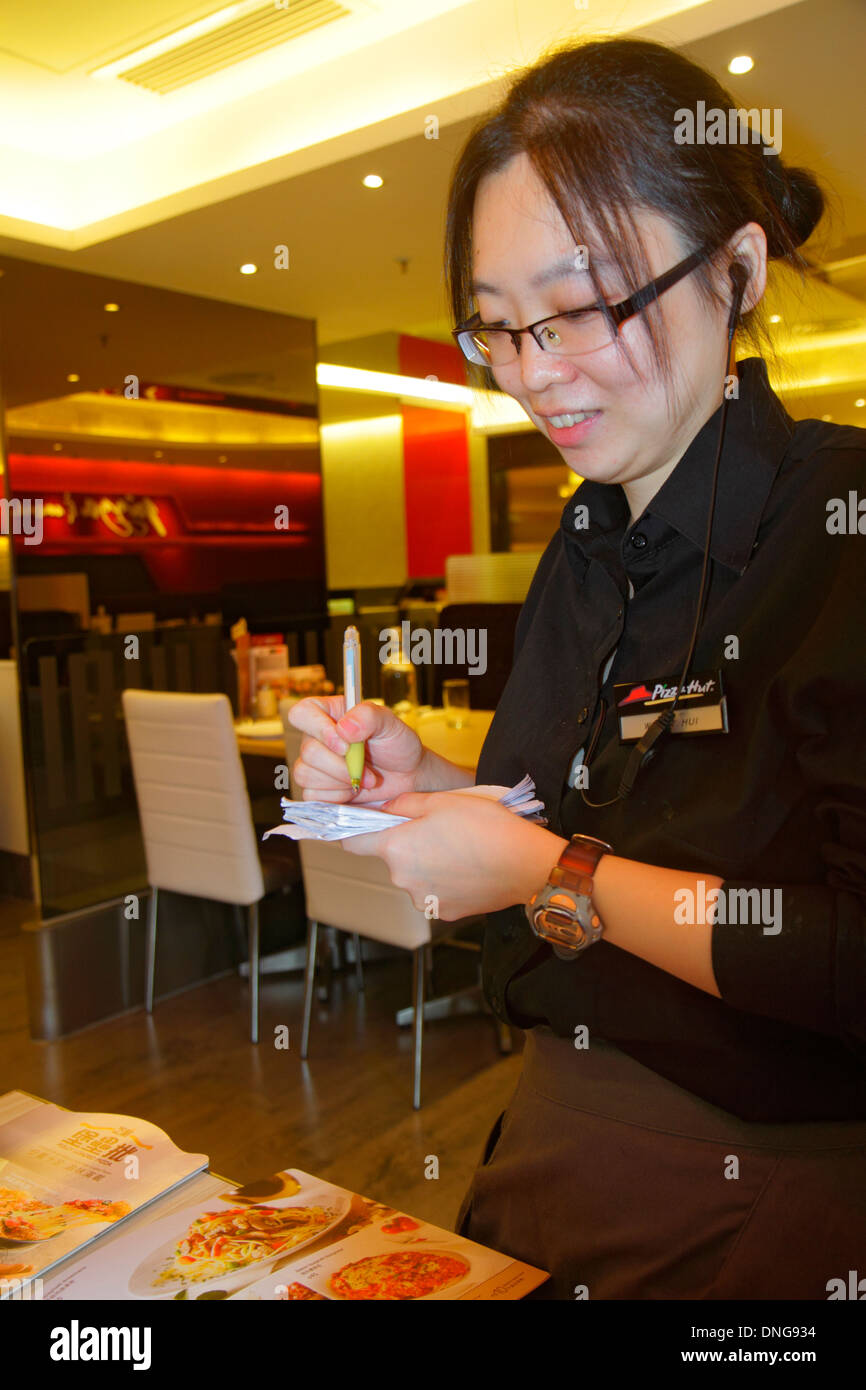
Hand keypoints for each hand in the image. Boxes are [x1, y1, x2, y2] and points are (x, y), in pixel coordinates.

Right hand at [288, 697, 426, 802]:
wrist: (407, 777)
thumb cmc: (397, 746)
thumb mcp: (390, 723)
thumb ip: (368, 716)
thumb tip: (343, 728)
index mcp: (328, 713)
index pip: (302, 713)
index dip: (318, 729)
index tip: (345, 745)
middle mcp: (316, 738)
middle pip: (308, 751)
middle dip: (341, 765)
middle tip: (367, 768)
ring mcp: (314, 765)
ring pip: (306, 774)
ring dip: (341, 781)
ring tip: (364, 779)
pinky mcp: (316, 789)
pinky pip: (312, 795)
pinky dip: (337, 795)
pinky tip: (353, 790)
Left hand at [343, 790, 566, 920]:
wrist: (525, 863)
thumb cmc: (485, 827)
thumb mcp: (442, 800)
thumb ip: (405, 804)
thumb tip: (386, 808)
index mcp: (396, 847)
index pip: (353, 841)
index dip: (356, 829)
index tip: (364, 825)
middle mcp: (402, 878)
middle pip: (391, 858)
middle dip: (407, 844)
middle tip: (437, 829)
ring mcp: (423, 899)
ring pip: (413, 876)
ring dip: (426, 864)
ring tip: (458, 849)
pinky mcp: (443, 911)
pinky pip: (433, 892)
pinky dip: (444, 881)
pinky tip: (466, 868)